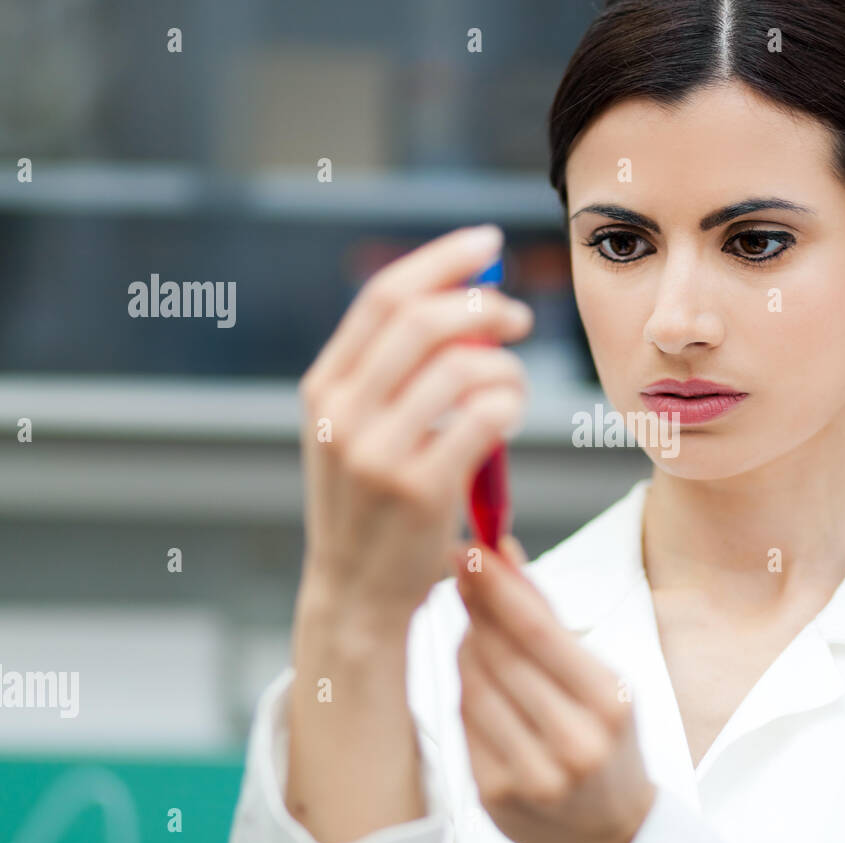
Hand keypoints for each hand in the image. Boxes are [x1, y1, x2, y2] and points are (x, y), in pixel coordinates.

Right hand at [296, 224, 531, 646]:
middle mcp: (341, 413)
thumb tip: (467, 309)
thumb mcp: (358, 433)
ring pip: (460, 367)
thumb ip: (392, 374)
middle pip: (422, 320)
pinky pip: (484, 418)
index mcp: (324, 388)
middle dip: (483, 305)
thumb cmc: (375, 508)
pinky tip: (510, 417)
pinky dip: (509, 405)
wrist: (356, 595)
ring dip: (504, 366)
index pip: (382, 296)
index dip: (441, 261)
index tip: (487, 243)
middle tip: (519, 317)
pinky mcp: (416, 489)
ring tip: (513, 386)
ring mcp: (375, 452)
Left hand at [453, 535, 657, 842]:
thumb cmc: (607, 744)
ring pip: (473, 686)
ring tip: (477, 633)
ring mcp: (532, 773)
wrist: (611, 829)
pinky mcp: (495, 794)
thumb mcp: (600, 679)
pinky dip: (465, 692)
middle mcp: (573, 742)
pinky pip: (463, 723)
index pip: (537, 630)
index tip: (473, 552)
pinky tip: (478, 682)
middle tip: (464, 575)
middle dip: (477, 607)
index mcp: (608, 704)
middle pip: (500, 654)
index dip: (497, 586)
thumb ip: (549, 618)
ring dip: (467, 648)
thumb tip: (505, 555)